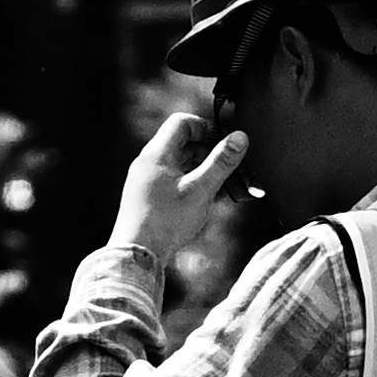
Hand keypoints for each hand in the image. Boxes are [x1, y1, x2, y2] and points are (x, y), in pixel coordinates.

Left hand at [111, 111, 251, 264]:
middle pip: (180, 142)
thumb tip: (239, 138)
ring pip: (176, 162)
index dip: (205, 128)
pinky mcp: (144, 196)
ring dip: (198, 167)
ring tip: (217, 185)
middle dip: (206, 151)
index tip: (222, 144)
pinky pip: (169, 178)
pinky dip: (187, 181)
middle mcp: (147, 162)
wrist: (137, 254)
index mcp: (157, 153)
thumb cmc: (167, 221)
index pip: (182, 122)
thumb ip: (221, 162)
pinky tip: (200, 199)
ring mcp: (144, 179)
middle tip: (225, 166)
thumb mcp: (201, 189)